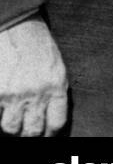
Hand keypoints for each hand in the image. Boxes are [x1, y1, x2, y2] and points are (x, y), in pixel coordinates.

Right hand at [0, 17, 67, 136]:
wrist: (19, 28)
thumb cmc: (40, 49)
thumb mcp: (56, 69)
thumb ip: (54, 94)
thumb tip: (49, 120)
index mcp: (56, 86)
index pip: (56, 123)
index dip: (50, 134)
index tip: (46, 135)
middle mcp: (36, 93)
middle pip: (32, 131)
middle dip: (30, 134)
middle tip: (27, 131)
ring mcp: (14, 94)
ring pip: (10, 128)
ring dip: (12, 127)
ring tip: (14, 120)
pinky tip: (2, 110)